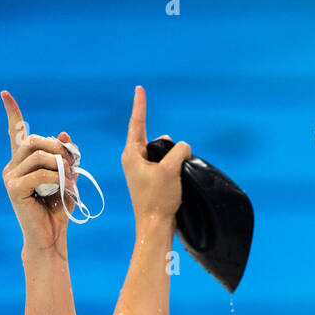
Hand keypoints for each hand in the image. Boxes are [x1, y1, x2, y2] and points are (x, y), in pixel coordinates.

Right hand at [0, 90, 76, 251]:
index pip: (15, 133)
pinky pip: (38, 174)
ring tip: (71, 179)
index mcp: (22, 162)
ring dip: (60, 165)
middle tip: (73, 161)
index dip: (12, 113)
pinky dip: (55, 178)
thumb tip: (64, 134)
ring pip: (38, 156)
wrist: (51, 237)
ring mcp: (10, 178)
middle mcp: (12, 167)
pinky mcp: (13, 189)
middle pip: (34, 140)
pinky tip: (64, 187)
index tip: (5, 94)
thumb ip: (65, 157)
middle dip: (57, 146)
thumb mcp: (66, 177)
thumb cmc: (58, 209)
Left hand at [121, 86, 190, 223]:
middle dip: (168, 146)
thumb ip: (178, 150)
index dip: (140, 105)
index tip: (140, 88)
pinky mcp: (148, 180)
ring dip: (172, 159)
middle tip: (171, 167)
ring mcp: (140, 170)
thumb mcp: (171, 169)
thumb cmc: (158, 199)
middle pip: (154, 140)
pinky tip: (175, 180)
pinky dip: (172, 167)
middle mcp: (133, 159)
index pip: (137, 123)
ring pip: (161, 153)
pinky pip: (163, 164)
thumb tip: (183, 147)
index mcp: (131, 154)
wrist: (156, 226)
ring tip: (172, 179)